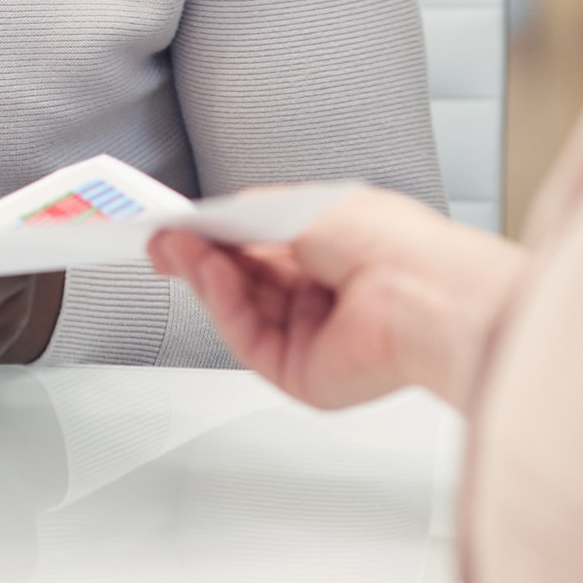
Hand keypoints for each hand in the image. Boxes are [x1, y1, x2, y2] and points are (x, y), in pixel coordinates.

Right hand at [149, 187, 525, 413]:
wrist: (422, 291)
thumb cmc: (389, 242)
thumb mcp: (300, 208)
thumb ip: (244, 217)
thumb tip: (202, 220)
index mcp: (331, 251)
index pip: (260, 247)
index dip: (215, 235)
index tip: (174, 223)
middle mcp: (321, 296)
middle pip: (242, 280)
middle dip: (200, 255)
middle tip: (161, 236)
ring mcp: (310, 337)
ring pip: (238, 309)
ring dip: (204, 274)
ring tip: (179, 246)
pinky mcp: (300, 374)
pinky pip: (247, 337)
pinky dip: (222, 303)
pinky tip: (212, 272)